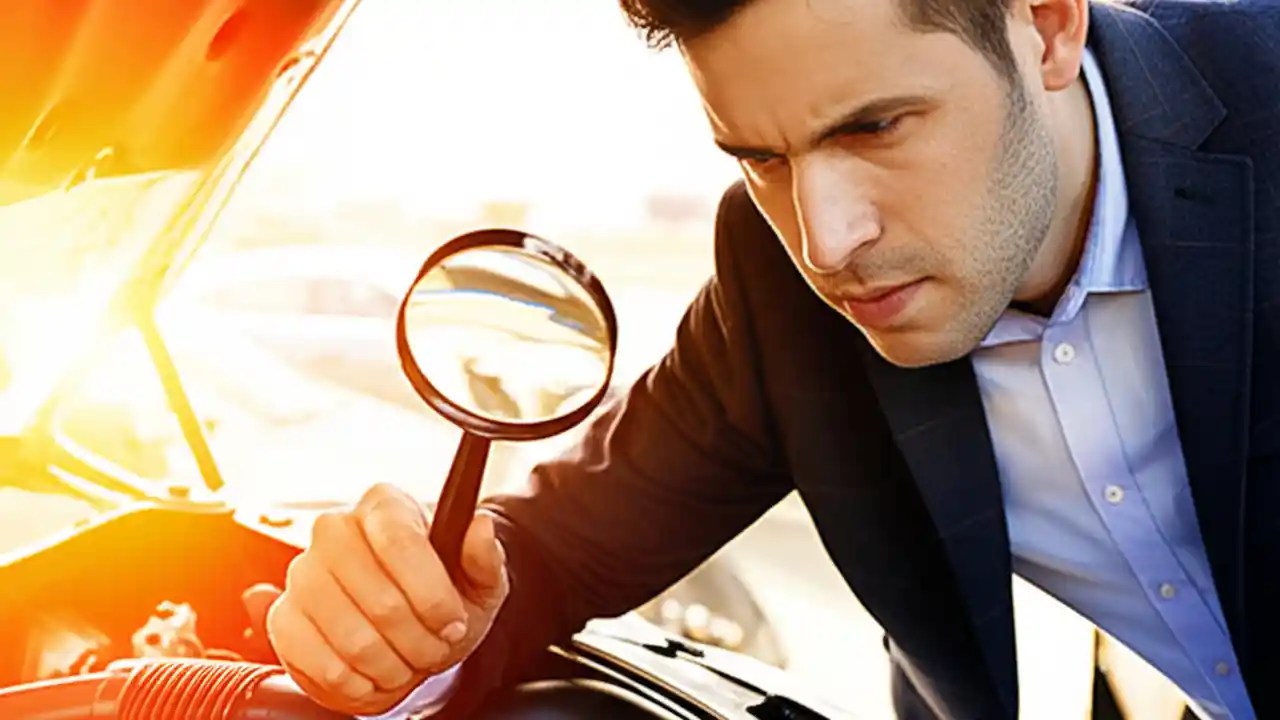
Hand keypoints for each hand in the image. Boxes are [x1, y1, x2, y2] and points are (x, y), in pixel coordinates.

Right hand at [264, 483, 508, 714]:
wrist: (404, 630)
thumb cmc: (438, 600)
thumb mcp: (478, 581)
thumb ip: (484, 556)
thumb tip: (481, 526)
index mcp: (386, 507)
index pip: (400, 541)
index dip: (431, 592)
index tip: (452, 621)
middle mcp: (335, 529)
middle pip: (379, 598)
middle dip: (417, 639)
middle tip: (432, 648)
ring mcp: (302, 573)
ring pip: (352, 638)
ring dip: (391, 665)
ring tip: (406, 661)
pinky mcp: (284, 617)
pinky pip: (318, 662)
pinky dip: (356, 682)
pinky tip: (374, 673)